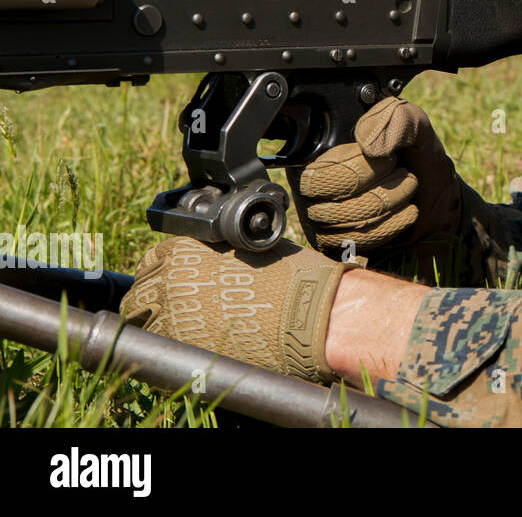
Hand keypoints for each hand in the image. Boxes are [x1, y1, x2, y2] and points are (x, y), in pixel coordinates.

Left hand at [118, 236, 354, 383]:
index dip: (162, 272)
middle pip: (139, 294)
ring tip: (183, 326)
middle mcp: (170, 280)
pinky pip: (159, 345)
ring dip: (155, 323)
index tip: (174, 282)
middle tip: (176, 308)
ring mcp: (171, 316)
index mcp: (185, 249)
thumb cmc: (291, 278)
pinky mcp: (182, 347)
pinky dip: (170, 344)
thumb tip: (206, 260)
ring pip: (140, 322)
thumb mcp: (248, 247)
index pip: (151, 261)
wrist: (309, 313)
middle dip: (152, 300)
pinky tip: (192, 342)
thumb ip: (214, 252)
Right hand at [287, 97, 462, 258]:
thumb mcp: (416, 128)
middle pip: (333, 204)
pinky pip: (354, 244)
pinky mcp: (338, 245)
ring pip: (347, 225)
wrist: (438, 200)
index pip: (322, 174)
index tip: (391, 158)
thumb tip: (370, 146)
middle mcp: (314, 190)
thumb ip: (397, 119)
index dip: (364, 168)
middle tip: (406, 175)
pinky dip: (390, 226)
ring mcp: (322, 220)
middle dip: (381, 190)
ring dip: (391, 205)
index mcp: (322, 156)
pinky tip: (408, 212)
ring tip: (409, 189)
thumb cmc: (420, 160)